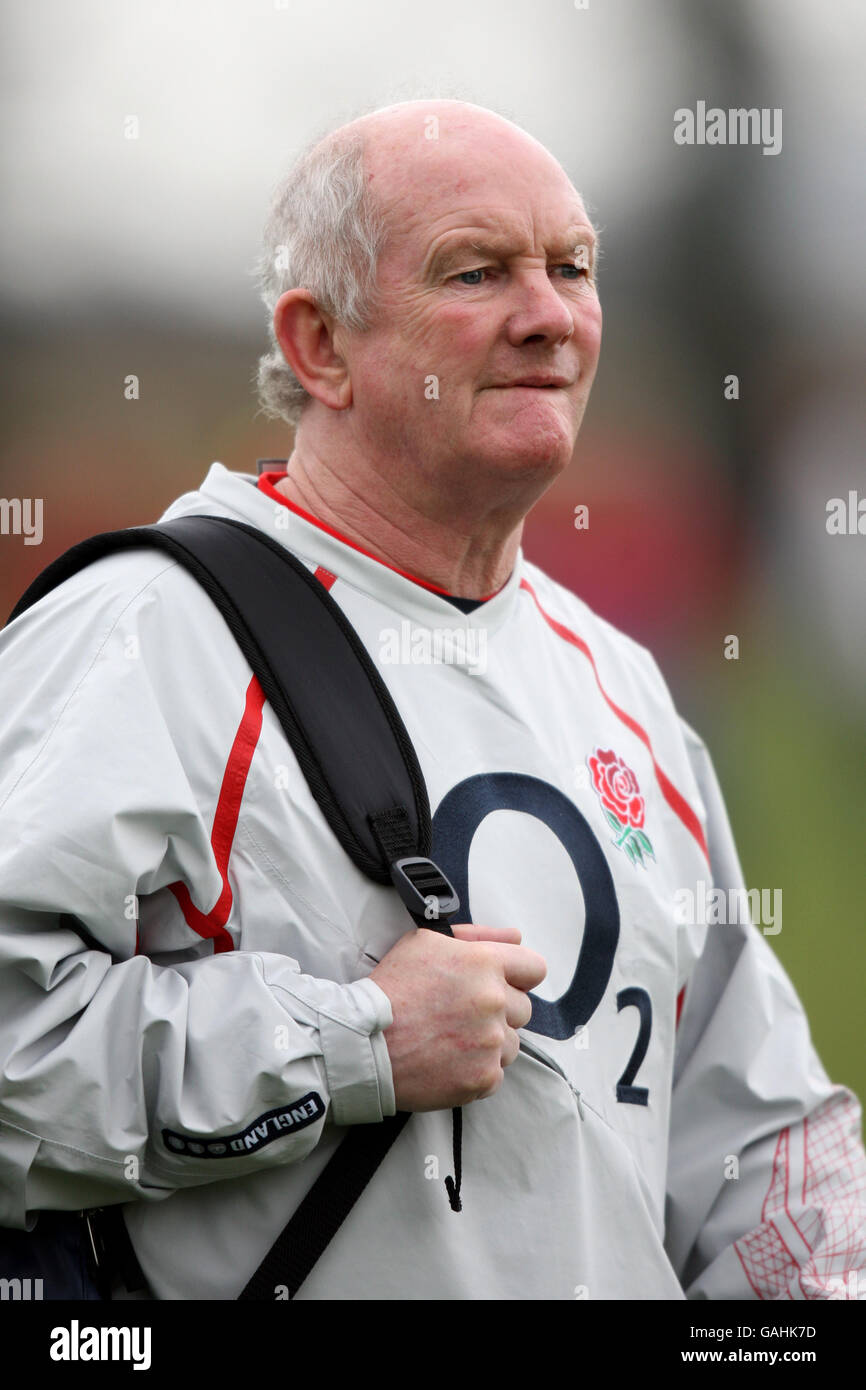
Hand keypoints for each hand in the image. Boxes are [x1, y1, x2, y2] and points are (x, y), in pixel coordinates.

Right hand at [369, 923, 546, 1111]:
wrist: (363, 1042)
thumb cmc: (391, 989)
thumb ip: (478, 936)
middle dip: (500, 1010)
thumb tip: (515, 937)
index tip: (502, 985)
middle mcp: (495, 1001)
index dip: (518, 976)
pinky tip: (449, 1061)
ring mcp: (491, 1042)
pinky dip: (477, 1070)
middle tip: (462, 1014)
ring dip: (490, 1042)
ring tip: (452, 1039)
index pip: (534, 968)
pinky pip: (496, 1072)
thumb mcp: (426, 943)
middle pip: (523, 1008)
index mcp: (485, 963)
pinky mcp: (483, 1077)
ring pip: (512, 1042)